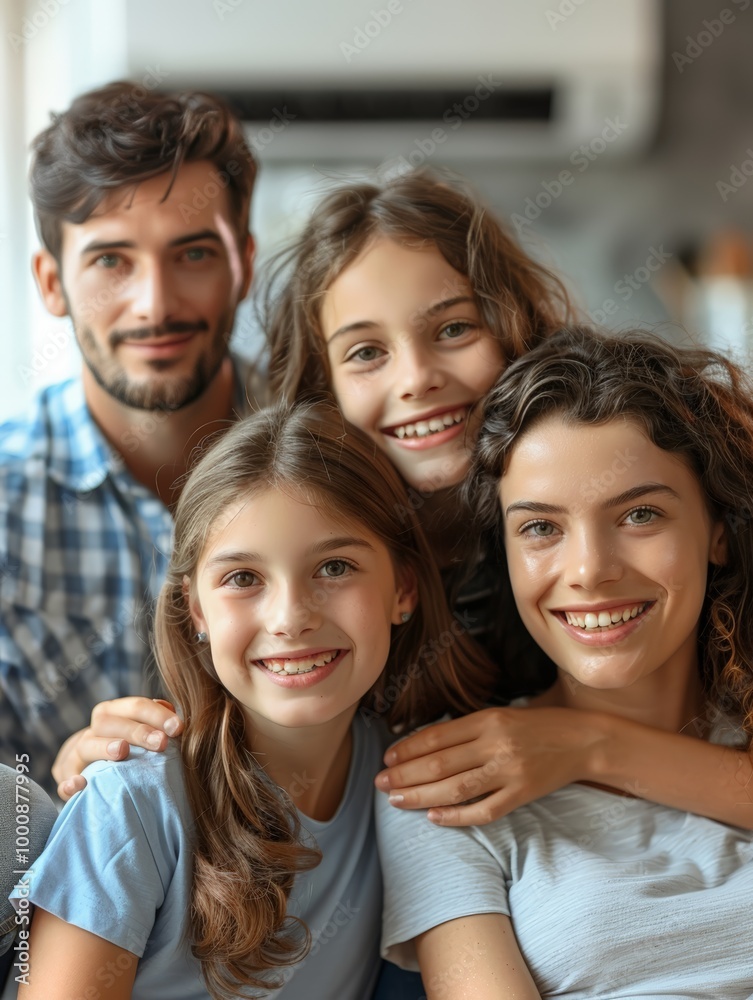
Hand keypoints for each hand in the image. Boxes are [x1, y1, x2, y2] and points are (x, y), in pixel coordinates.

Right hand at [52, 697, 182, 800]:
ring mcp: (77, 754)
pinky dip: (69, 783)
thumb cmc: (130, 748)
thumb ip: (158, 722)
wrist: (91, 768)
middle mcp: (94, 729)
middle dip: (137, 731)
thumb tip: (172, 713)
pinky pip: (63, 781)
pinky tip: (80, 785)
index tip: (178, 728)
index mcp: (114, 713)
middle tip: (161, 743)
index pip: (135, 706)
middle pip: (110, 722)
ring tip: (122, 751)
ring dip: (104, 747)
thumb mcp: (143, 731)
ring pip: (86, 745)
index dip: (157, 714)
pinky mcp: (67, 779)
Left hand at [375, 706, 603, 825]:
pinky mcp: (522, 794)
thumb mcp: (501, 716)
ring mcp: (509, 771)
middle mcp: (496, 744)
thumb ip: (468, 730)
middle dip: (405, 774)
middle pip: (439, 763)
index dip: (409, 748)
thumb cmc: (537, 726)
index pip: (438, 736)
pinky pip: (484, 811)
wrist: (583, 741)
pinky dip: (456, 816)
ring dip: (421, 796)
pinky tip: (434, 818)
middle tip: (380, 782)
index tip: (387, 756)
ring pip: (455, 788)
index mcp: (488, 720)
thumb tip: (424, 745)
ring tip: (396, 800)